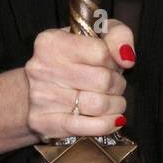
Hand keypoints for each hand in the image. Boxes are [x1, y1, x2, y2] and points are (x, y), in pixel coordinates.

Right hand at [24, 21, 134, 140]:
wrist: (36, 91)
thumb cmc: (70, 61)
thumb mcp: (93, 35)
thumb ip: (117, 35)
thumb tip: (126, 58)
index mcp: (51, 42)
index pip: (101, 52)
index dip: (114, 61)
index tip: (111, 64)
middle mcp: (42, 68)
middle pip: (102, 80)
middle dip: (117, 85)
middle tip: (115, 85)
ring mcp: (41, 97)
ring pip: (99, 105)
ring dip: (115, 105)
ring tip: (114, 101)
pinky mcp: (44, 122)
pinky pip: (88, 127)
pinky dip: (107, 124)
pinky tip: (113, 120)